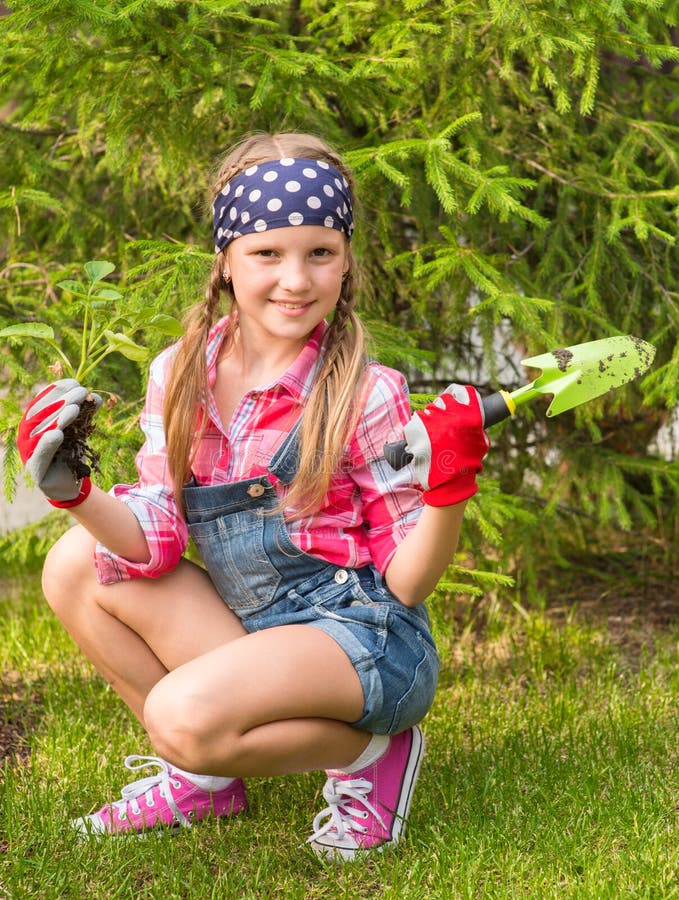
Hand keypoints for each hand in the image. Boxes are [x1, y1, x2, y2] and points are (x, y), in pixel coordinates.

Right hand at [17, 379, 101, 506]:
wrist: (69, 483)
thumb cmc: (71, 452)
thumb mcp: (79, 429)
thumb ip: (84, 414)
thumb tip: (96, 398)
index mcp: (34, 421)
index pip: (43, 401)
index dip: (57, 390)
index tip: (75, 382)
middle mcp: (27, 434)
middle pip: (43, 414)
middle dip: (63, 401)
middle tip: (81, 392)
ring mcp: (28, 450)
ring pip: (42, 431)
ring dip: (58, 418)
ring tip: (74, 410)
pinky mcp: (35, 467)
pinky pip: (40, 453)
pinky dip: (48, 443)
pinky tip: (57, 434)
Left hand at [403, 384, 489, 505]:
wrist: (449, 482)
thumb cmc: (467, 464)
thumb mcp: (480, 443)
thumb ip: (477, 426)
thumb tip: (473, 414)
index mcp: (471, 416)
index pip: (463, 392)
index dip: (457, 394)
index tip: (453, 399)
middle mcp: (454, 414)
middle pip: (444, 400)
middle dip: (442, 410)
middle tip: (442, 424)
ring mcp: (435, 420)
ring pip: (428, 410)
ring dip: (429, 420)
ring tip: (432, 437)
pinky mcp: (419, 428)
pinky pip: (416, 420)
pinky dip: (417, 429)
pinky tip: (423, 441)